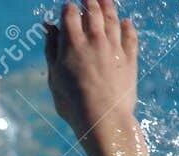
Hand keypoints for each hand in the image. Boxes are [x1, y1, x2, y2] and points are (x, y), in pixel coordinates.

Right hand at [45, 0, 138, 138]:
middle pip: (93, 10)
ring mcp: (114, 48)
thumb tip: (48, 27)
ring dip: (108, 6)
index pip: (70, 14)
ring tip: (104, 0)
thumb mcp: (54, 77)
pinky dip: (128, 27)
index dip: (68, 8)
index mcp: (72, 44)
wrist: (104, 120)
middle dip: (89, 1)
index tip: (67, 7)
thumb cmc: (73, 103)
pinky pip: (130, 36)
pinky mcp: (130, 58)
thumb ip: (51, 49)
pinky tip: (126, 22)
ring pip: (112, 19)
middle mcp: (95, 40)